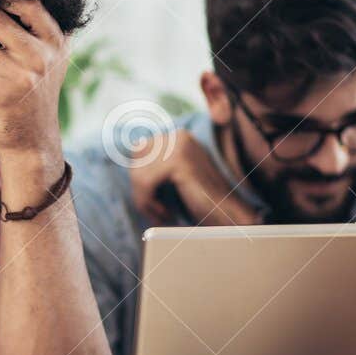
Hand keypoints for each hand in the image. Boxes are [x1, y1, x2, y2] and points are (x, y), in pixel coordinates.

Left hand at [125, 128, 261, 227]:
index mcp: (178, 136)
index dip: (141, 178)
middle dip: (141, 189)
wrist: (229, 218)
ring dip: (145, 200)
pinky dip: (148, 204)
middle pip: (135, 160)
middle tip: (159, 212)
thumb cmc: (201, 204)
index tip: (156, 200)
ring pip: (138, 174)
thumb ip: (152, 167)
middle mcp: (179, 135)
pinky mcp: (178, 161)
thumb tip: (126, 154)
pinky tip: (166, 214)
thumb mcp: (172, 180)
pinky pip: (143, 183)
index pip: (138, 150)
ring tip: (163, 214)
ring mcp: (179, 146)